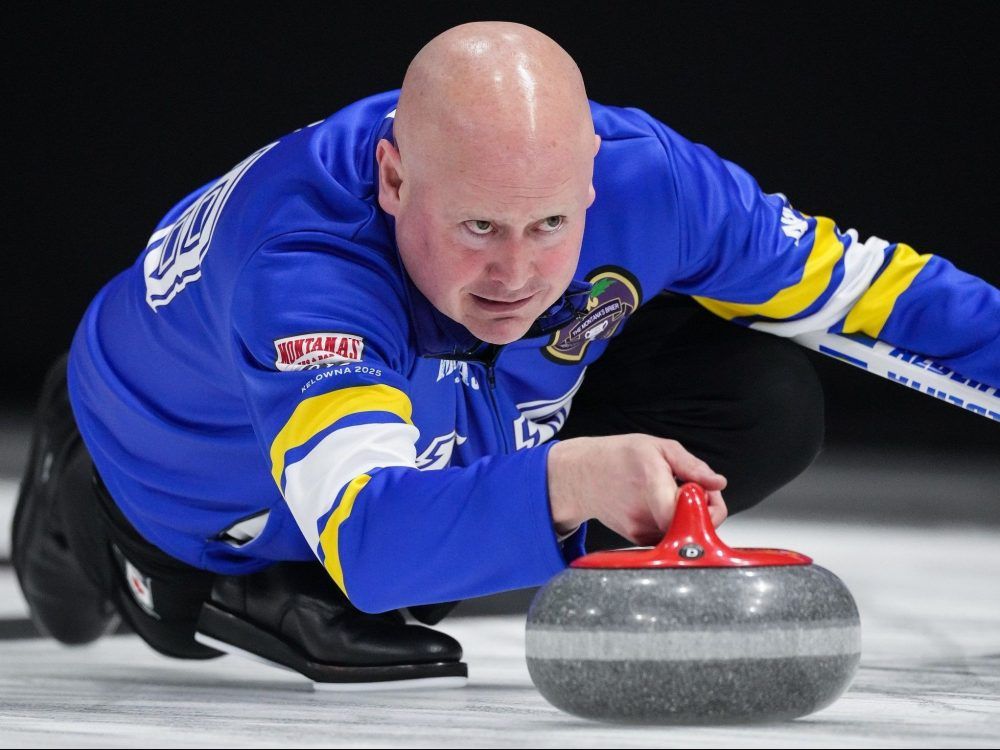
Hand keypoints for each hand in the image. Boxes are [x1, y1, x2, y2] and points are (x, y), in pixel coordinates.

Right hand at [547, 434, 727, 544]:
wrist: (581, 476)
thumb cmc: (617, 458)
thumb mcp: (657, 447)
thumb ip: (691, 466)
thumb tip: (718, 483)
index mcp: (653, 485)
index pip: (693, 512)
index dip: (708, 503)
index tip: (701, 488)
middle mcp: (646, 514)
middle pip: (694, 526)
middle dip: (702, 509)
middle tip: (691, 490)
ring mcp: (640, 531)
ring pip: (682, 532)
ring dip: (687, 515)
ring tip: (670, 494)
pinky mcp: (637, 540)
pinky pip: (668, 536)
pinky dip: (672, 522)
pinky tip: (659, 505)